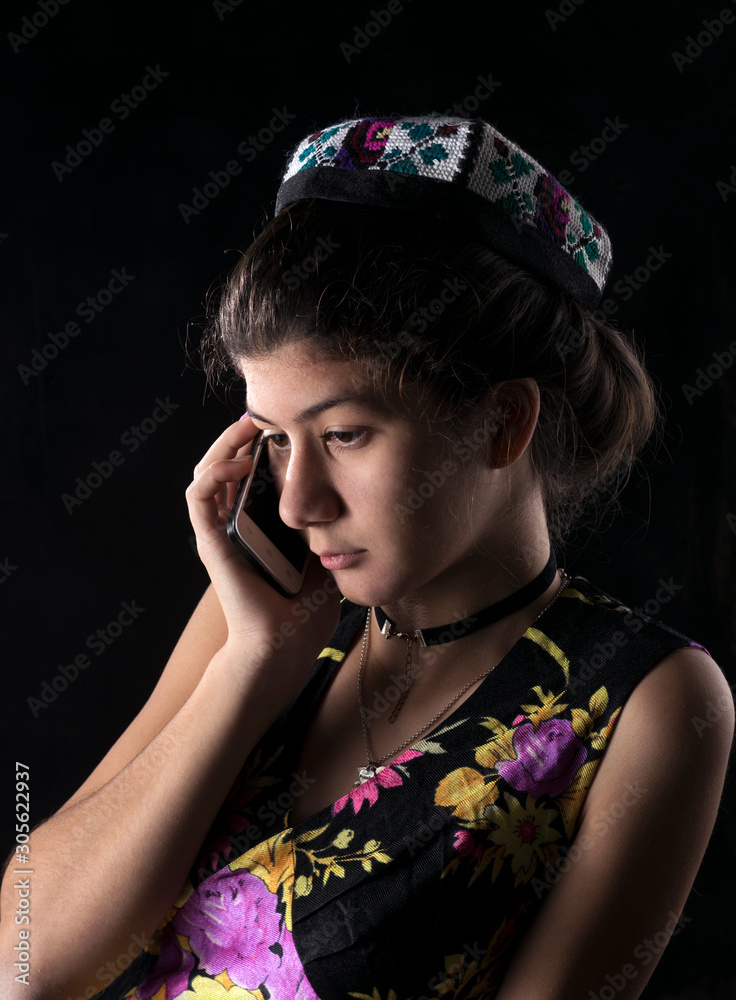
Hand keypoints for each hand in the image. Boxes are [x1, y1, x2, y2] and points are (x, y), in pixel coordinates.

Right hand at [185, 416, 340, 675]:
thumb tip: (350, 496)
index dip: (261, 446)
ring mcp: (218, 531)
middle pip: (225, 464)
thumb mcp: (323, 553)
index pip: (249, 473)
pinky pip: (198, 495)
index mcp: (256, 526)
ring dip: (224, 444)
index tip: (286, 425)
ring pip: (206, 471)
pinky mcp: (210, 540)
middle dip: (242, 436)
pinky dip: (215, 471)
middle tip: (265, 415)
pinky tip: (240, 461)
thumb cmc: (304, 610)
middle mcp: (232, 524)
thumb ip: (326, 525)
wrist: (284, 645)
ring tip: (249, 427)